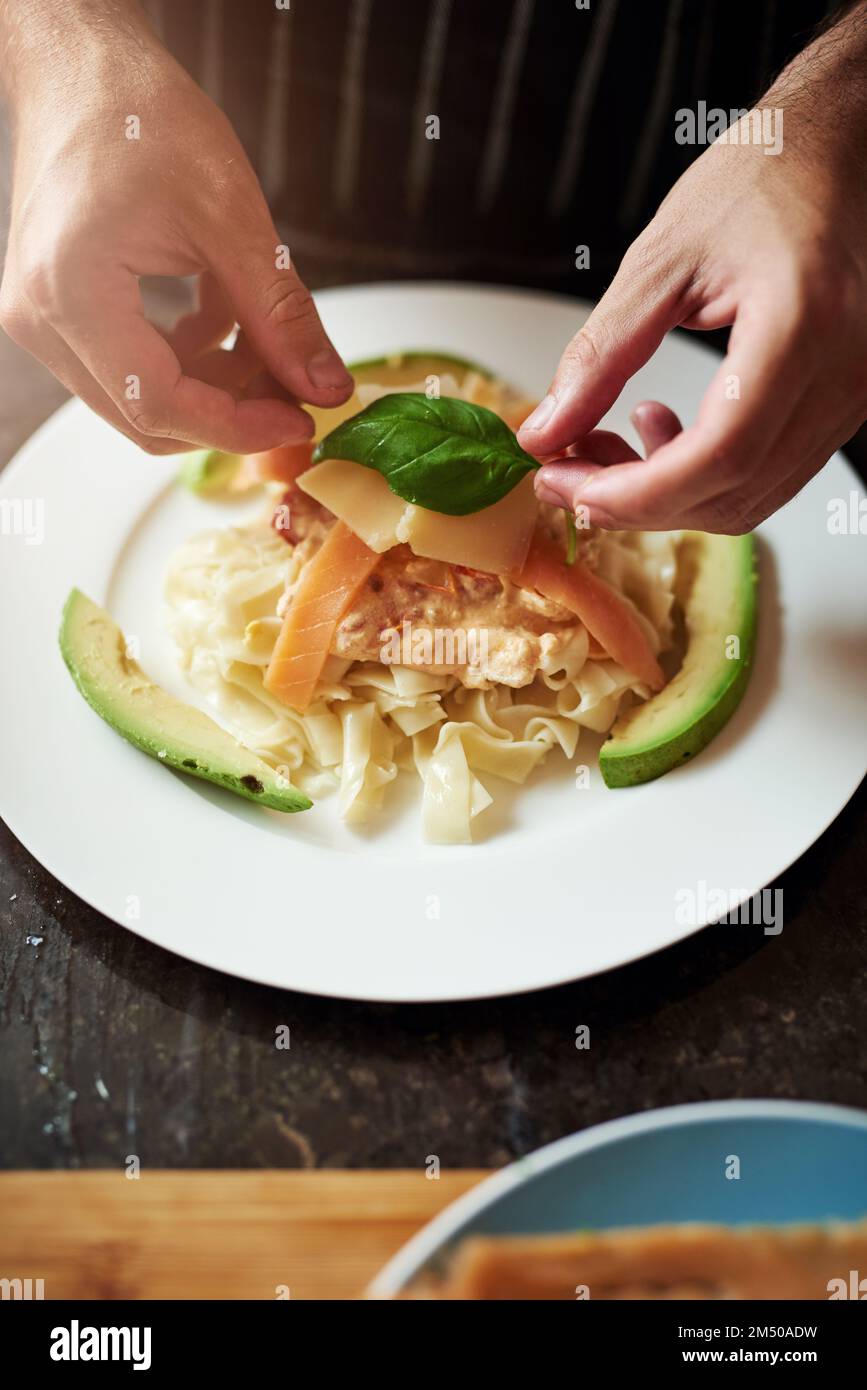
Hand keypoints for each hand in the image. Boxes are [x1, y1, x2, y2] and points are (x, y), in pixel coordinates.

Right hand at [0, 3, 352, 454]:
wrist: (82, 66)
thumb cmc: (140, 115)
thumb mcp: (231, 216)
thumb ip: (280, 314)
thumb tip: (325, 386)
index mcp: (72, 293)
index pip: (160, 405)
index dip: (238, 426)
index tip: (300, 420)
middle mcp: (41, 319)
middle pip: (147, 417)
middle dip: (229, 414)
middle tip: (295, 391)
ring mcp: (42, 319)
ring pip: (140, 401)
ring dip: (212, 391)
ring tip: (268, 350)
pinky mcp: (58, 313)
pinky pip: (129, 371)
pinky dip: (188, 363)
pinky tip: (226, 324)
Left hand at [519, 5, 866, 532]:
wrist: (838, 149)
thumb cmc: (765, 177)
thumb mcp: (660, 258)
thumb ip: (599, 355)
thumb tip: (545, 432)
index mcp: (803, 324)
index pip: (721, 454)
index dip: (637, 493)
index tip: (565, 485)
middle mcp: (846, 372)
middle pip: (733, 491)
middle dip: (638, 501)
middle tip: (565, 473)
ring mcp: (854, 394)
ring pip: (752, 496)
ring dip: (667, 494)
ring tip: (605, 444)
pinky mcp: (845, 403)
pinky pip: (769, 472)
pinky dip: (703, 473)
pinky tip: (662, 429)